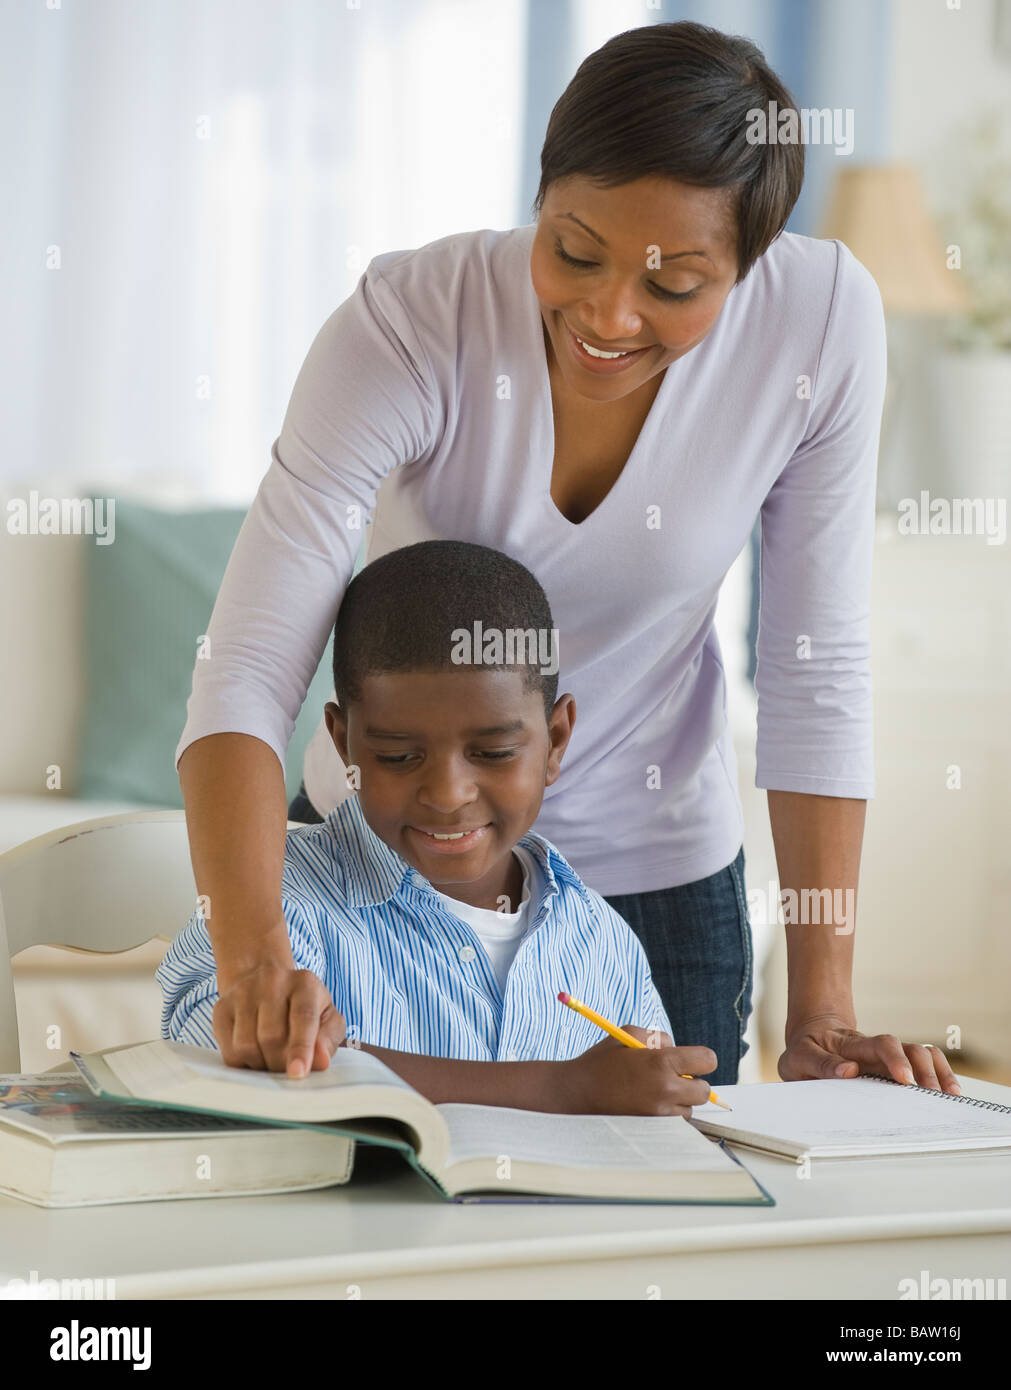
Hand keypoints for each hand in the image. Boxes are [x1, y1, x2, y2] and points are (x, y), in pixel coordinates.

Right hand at [213, 958, 346, 1077]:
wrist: (264, 981)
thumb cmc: (302, 1006)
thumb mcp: (326, 1017)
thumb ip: (327, 1039)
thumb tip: (320, 1061)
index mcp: (305, 983)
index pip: (303, 1017)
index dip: (301, 1048)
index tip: (297, 1073)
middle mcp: (272, 981)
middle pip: (271, 1037)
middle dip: (280, 1063)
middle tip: (287, 1069)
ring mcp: (243, 993)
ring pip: (246, 1046)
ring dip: (260, 1065)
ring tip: (271, 1060)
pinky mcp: (222, 1008)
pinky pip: (228, 1051)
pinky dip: (243, 1064)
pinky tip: (254, 1055)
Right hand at [558, 1025, 715, 1115]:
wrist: (576, 1094)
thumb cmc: (601, 1061)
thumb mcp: (628, 1034)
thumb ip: (658, 1037)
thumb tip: (676, 1048)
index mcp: (661, 1062)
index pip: (707, 1060)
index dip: (701, 1059)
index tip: (692, 1062)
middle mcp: (665, 1090)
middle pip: (704, 1091)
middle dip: (693, 1083)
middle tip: (674, 1078)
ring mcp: (659, 1114)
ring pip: (689, 1110)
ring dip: (679, 1101)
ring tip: (654, 1092)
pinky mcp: (653, 1130)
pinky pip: (673, 1124)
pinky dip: (667, 1115)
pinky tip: (647, 1105)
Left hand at [779, 1015, 960, 1093]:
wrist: (813, 1035)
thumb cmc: (806, 1050)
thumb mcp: (799, 1058)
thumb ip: (820, 1064)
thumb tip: (849, 1071)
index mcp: (850, 1045)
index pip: (879, 1044)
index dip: (894, 1059)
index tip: (904, 1080)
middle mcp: (874, 1048)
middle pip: (908, 1047)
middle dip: (923, 1070)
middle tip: (930, 1095)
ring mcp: (887, 1056)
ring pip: (920, 1053)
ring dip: (937, 1073)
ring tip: (949, 1097)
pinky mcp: (894, 1065)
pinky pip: (924, 1062)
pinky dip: (940, 1074)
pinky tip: (950, 1092)